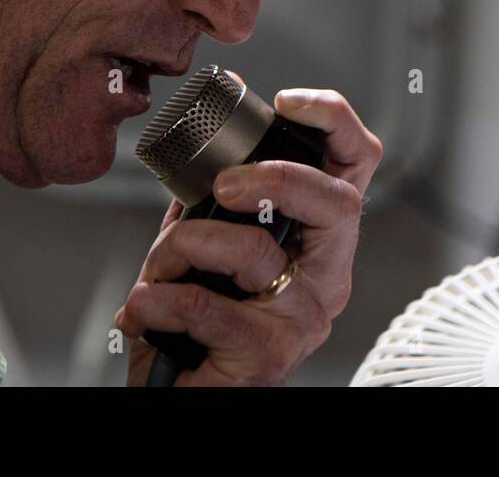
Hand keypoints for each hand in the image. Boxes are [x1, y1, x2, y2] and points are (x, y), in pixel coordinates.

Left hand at [112, 87, 382, 385]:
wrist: (173, 396)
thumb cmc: (193, 322)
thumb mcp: (206, 245)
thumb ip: (211, 200)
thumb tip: (201, 138)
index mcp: (319, 241)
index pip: (355, 167)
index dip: (334, 121)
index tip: (289, 101)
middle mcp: (326, 279)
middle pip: (337, 202)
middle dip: (273, 177)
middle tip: (223, 185)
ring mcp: (303, 320)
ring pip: (254, 252)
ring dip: (184, 247)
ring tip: (156, 271)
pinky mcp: (267, 356)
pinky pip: (208, 307)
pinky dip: (159, 300)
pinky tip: (143, 310)